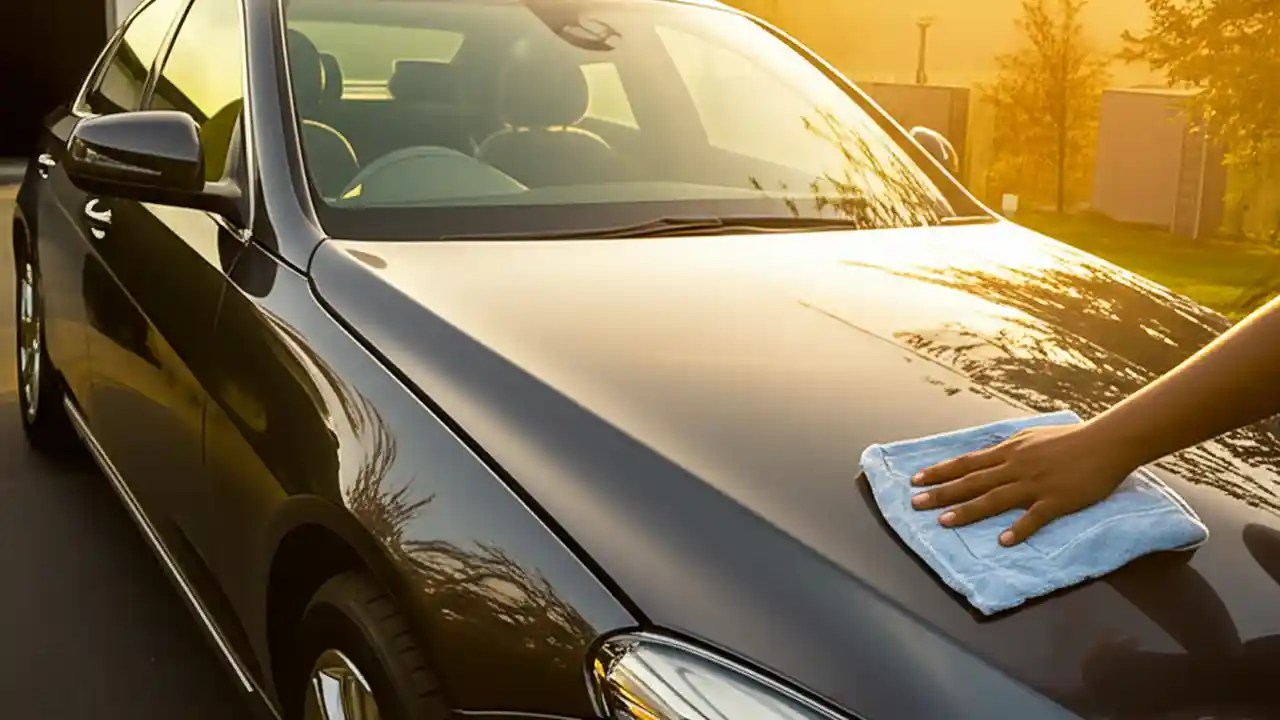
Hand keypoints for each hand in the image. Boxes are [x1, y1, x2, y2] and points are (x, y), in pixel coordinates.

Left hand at [910, 423, 1135, 546]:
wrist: (1107, 441)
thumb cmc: (1070, 439)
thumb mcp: (1030, 437)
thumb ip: (1007, 449)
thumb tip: (984, 457)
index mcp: (1009, 450)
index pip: (966, 463)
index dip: (940, 472)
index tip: (916, 479)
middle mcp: (1016, 466)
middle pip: (972, 481)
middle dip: (941, 492)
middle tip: (915, 503)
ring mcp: (1035, 483)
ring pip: (994, 498)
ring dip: (968, 511)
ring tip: (944, 522)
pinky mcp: (1057, 500)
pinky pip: (1034, 517)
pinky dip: (1018, 529)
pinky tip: (1002, 541)